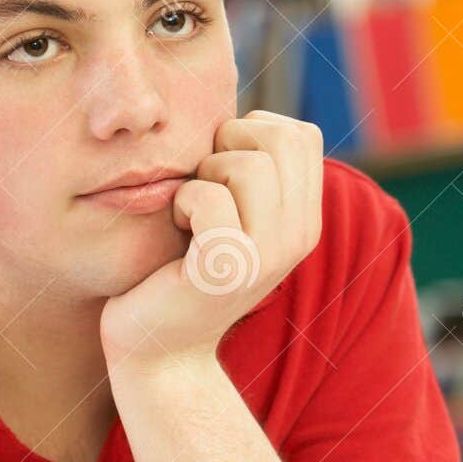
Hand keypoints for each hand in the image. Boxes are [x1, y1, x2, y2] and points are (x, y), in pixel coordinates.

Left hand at [100, 110, 323, 370]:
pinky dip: (181, 202)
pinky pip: (206, 197)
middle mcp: (299, 237)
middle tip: (203, 188)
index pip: (300, 133)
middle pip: (278, 138)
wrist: (157, 346)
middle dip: (227, 148)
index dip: (251, 134)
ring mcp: (267, 257)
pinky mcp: (226, 272)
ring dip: (200, 178)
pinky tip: (177, 233)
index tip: (221, 173)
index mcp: (305, 219)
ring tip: (189, 215)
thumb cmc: (179, 267)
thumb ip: (249, 168)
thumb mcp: (229, 212)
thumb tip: (242, 114)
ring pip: (244, 165)